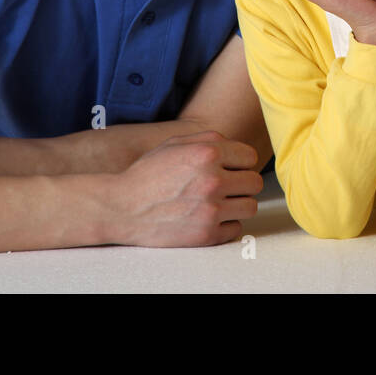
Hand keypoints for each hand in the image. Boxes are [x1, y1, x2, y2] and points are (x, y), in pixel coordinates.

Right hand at [105, 130, 263, 246]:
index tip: (228, 168)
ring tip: (218, 203)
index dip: (239, 162)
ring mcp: (211, 209)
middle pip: (254, 182)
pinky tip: (209, 218)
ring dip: (237, 204)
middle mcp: (213, 180)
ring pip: (250, 206)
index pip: (250, 157)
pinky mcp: (207, 234)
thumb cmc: (147, 174)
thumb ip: (210, 140)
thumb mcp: (175, 144)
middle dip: (241, 183)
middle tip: (225, 187)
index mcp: (207, 153)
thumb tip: (237, 148)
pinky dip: (226, 225)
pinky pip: (236, 228)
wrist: (121, 208)